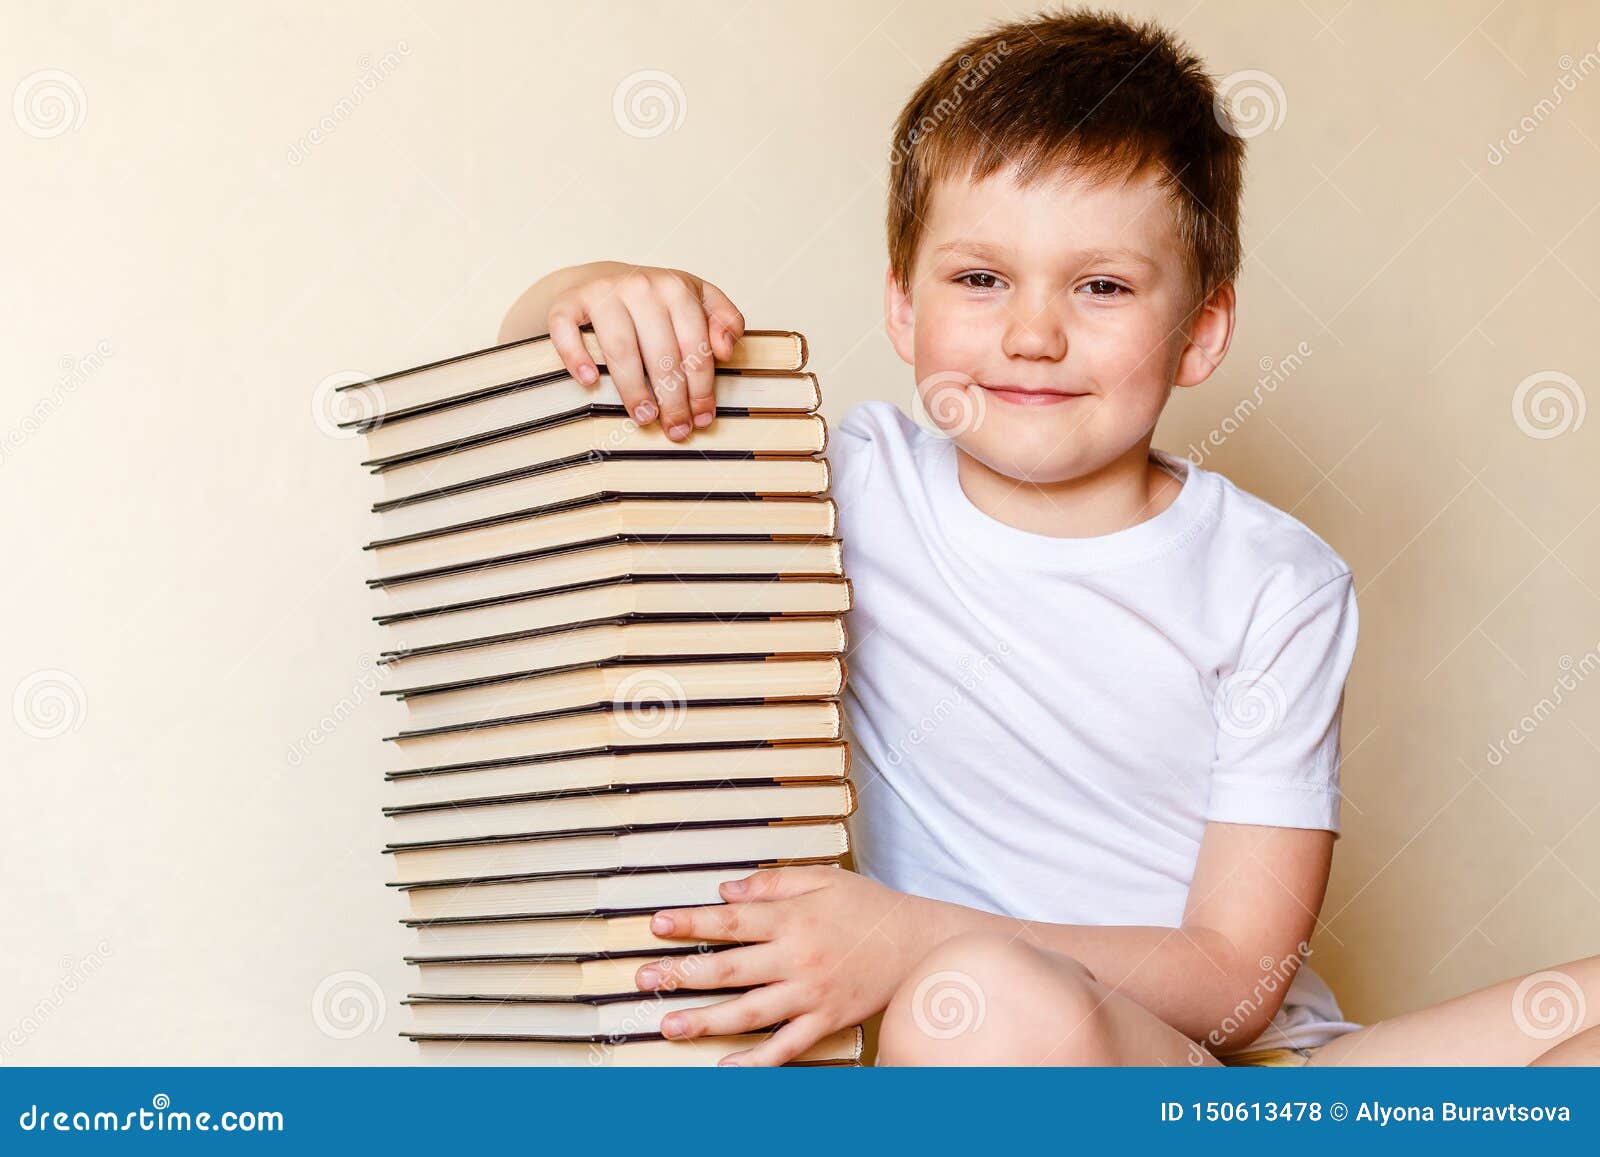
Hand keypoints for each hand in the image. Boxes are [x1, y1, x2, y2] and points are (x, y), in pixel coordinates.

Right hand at [542, 261, 744, 439]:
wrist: (607, 279)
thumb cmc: (658, 302)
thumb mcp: (699, 301)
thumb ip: (725, 320)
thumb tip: (725, 350)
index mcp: (676, 288)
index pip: (694, 346)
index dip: (702, 387)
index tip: (702, 418)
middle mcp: (640, 286)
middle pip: (660, 353)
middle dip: (672, 398)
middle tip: (675, 429)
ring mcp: (602, 292)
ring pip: (619, 348)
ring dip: (633, 389)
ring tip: (644, 417)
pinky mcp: (568, 301)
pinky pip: (566, 329)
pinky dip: (575, 356)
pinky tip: (588, 381)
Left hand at [638, 864, 945, 1065]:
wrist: (921, 946)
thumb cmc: (871, 909)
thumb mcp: (823, 878)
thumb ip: (773, 882)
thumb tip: (727, 889)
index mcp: (793, 918)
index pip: (731, 920)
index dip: (691, 922)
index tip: (657, 924)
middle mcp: (797, 957)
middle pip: (729, 968)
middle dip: (682, 973)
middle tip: (644, 978)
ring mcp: (810, 994)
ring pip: (748, 1010)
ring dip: (706, 1019)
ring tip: (670, 1026)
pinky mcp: (825, 1021)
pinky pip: (785, 1047)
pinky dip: (756, 1062)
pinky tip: (726, 1069)